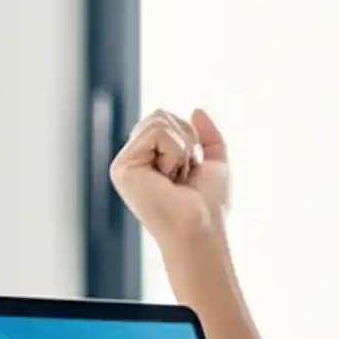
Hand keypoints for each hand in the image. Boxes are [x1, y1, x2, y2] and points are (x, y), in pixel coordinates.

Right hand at [109, 108, 230, 252]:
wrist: (201, 228)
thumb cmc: (209, 206)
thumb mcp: (216, 164)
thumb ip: (208, 137)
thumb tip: (196, 110)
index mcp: (149, 160)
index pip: (165, 119)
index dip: (188, 138)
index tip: (190, 171)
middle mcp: (132, 161)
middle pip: (160, 115)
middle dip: (185, 140)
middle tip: (183, 175)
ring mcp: (124, 164)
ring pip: (158, 121)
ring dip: (180, 148)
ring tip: (175, 178)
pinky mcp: (122, 167)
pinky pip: (156, 132)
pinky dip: (174, 152)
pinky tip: (167, 178)